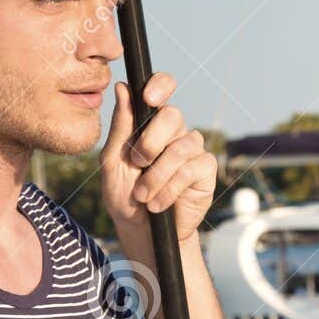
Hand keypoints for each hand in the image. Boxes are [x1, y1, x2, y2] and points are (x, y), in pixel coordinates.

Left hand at [99, 72, 216, 244]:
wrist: (141, 232)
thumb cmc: (124, 196)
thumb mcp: (113, 162)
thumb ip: (120, 127)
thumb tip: (122, 87)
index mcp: (150, 122)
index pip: (162, 88)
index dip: (160, 86)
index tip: (148, 99)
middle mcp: (174, 132)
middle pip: (172, 115)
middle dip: (150, 141)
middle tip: (137, 164)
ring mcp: (192, 150)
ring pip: (181, 147)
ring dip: (156, 176)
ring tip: (143, 196)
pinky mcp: (205, 171)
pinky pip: (191, 170)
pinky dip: (169, 189)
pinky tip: (158, 204)